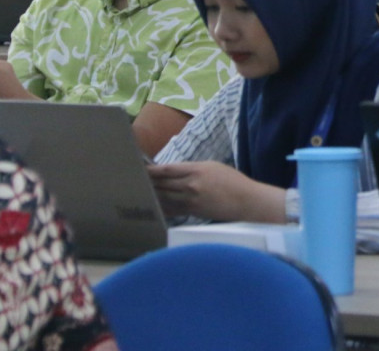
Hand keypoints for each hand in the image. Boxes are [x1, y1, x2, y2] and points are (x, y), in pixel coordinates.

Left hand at [147, 161, 279, 221]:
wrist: (245, 201)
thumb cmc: (233, 182)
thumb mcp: (214, 167)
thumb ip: (193, 169)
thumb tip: (175, 171)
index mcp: (197, 170)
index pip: (167, 169)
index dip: (151, 170)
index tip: (140, 168)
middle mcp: (191, 185)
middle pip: (162, 183)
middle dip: (147, 182)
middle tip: (133, 180)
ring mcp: (190, 200)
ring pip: (164, 197)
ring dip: (151, 194)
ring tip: (139, 192)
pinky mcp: (192, 212)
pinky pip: (171, 209)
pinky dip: (160, 207)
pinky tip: (152, 206)